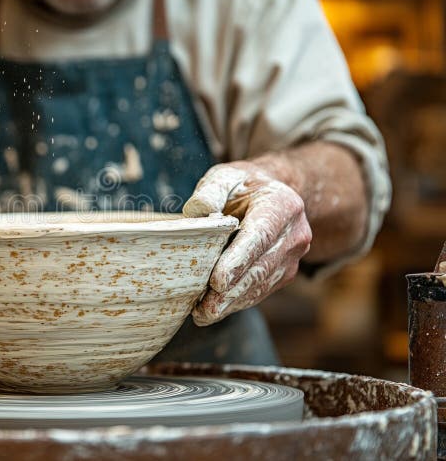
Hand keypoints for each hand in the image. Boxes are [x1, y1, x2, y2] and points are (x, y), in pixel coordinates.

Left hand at [182, 159, 311, 325]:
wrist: (272, 193)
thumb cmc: (242, 185)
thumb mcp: (225, 176)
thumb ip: (210, 191)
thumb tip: (196, 212)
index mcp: (282, 205)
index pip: (259, 237)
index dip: (238, 261)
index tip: (217, 282)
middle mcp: (295, 233)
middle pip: (261, 267)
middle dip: (231, 292)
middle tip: (204, 309)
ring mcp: (293, 256)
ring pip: (261, 285)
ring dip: (233, 303)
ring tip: (203, 315)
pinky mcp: (286, 272)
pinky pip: (262, 290)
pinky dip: (239, 302)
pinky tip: (216, 310)